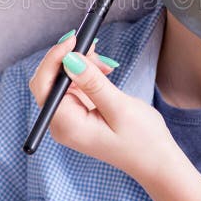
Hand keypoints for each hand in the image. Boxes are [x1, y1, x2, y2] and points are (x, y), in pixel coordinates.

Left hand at [28, 32, 182, 184]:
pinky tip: (105, 73)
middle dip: (69, 60)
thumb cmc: (142, 140)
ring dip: (81, 65)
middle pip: (49, 80)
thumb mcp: (119, 107)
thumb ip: (92, 83)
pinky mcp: (79, 114)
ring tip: (106, 66)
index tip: (74, 39)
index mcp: (66, 125)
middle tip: (94, 48)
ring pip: (62, 80)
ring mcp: (70, 119)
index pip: (44, 85)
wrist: (156, 161)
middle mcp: (62, 124)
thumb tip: (70, 59)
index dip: (54, 58)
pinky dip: (87, 74)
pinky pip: (74, 86)